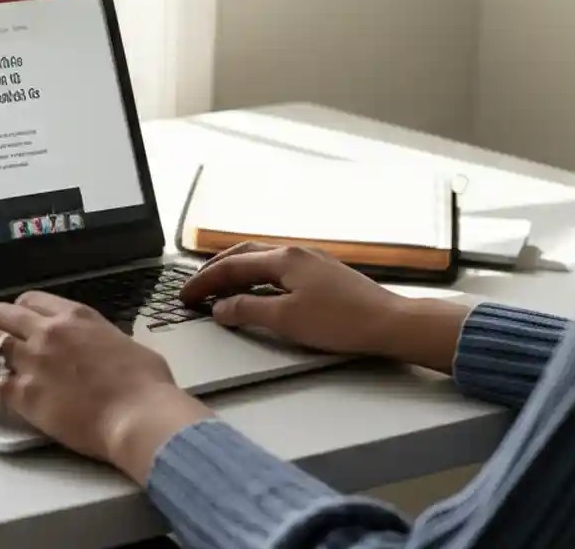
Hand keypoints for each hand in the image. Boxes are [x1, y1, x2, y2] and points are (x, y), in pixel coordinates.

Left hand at [0, 292, 212, 482]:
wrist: (138, 413)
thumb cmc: (145, 384)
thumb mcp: (126, 344)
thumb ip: (105, 339)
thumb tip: (105, 346)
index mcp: (75, 316)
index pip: (31, 300)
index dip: (18, 311)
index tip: (16, 321)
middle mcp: (48, 331)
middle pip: (1, 314)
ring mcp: (32, 361)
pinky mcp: (23, 393)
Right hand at [180, 243, 468, 372]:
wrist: (390, 323)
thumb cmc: (340, 321)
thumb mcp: (286, 320)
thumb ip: (248, 310)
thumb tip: (220, 307)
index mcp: (282, 259)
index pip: (231, 266)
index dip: (204, 282)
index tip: (185, 297)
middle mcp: (294, 252)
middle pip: (244, 254)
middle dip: (215, 270)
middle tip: (195, 289)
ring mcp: (311, 260)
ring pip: (262, 258)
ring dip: (235, 270)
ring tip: (218, 286)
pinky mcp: (323, 273)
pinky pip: (277, 267)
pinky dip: (256, 275)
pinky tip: (256, 289)